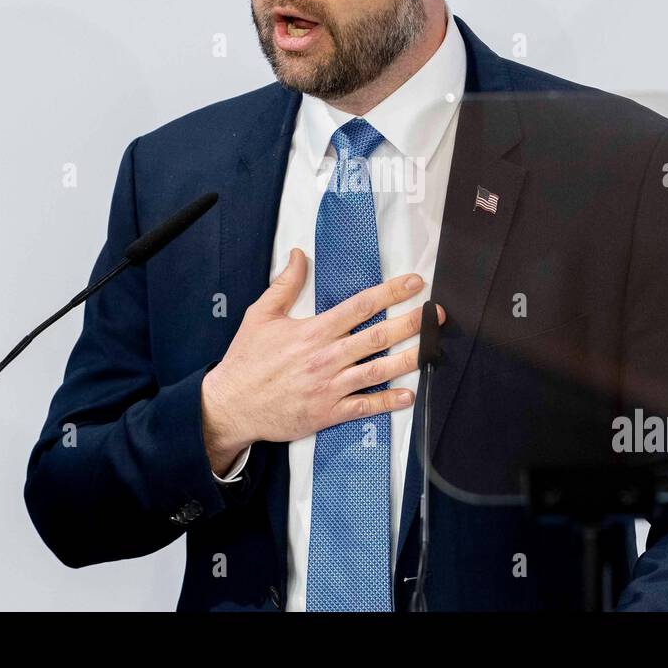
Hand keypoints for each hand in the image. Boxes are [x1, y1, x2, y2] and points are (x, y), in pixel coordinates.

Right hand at [201, 247, 444, 474]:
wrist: (231, 406)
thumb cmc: (246, 361)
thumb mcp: (260, 316)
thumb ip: (284, 285)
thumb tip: (299, 255)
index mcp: (313, 332)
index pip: (360, 306)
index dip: (391, 292)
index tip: (414, 283)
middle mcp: (326, 357)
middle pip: (378, 337)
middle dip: (411, 323)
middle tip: (436, 314)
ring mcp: (329, 387)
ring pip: (378, 370)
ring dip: (409, 358)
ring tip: (433, 348)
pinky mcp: (328, 412)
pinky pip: (364, 406)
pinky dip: (388, 401)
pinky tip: (408, 394)